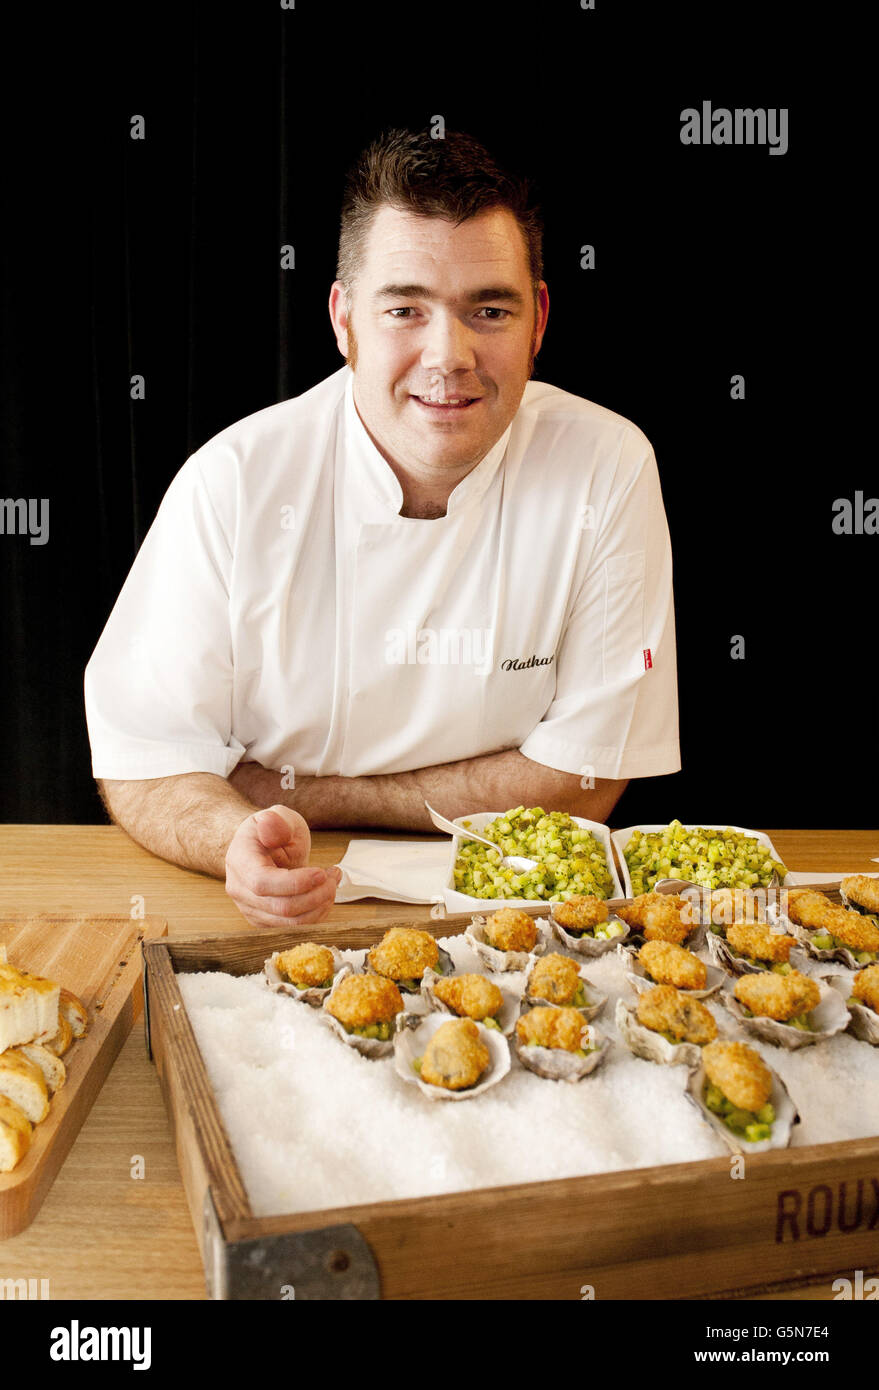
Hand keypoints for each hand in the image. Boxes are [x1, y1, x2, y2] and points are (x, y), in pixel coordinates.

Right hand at [224, 803, 341, 928]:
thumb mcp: (278, 815)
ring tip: (332, 883)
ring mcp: (250, 908)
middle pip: (281, 907)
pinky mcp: (264, 920)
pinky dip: (315, 914)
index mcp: (240, 861)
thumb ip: (276, 820)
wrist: (262, 847)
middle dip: (316, 895)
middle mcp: (239, 889)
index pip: (262, 883)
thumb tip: (269, 824)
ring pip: (290, 922)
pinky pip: (293, 927)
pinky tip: (323, 895)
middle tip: (333, 875)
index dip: (295, 883)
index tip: (321, 873)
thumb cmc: (273, 830)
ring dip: (320, 905)